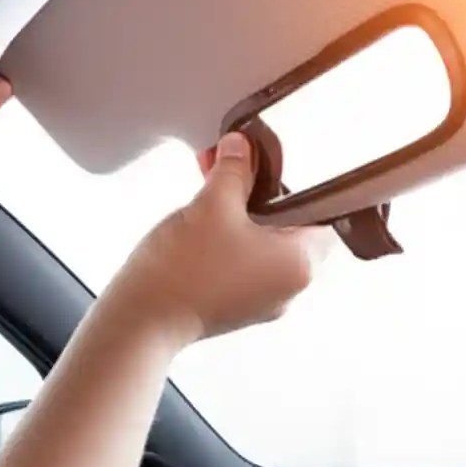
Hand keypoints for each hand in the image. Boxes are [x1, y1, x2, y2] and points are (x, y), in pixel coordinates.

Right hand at [108, 131, 332, 343]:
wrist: (141, 318)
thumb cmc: (185, 271)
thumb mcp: (214, 204)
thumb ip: (234, 170)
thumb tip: (242, 148)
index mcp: (300, 265)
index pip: (323, 215)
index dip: (302, 183)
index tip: (277, 164)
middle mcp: (288, 287)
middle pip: (289, 227)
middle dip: (260, 192)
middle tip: (238, 167)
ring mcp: (260, 299)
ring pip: (262, 243)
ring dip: (241, 212)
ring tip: (213, 183)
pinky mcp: (233, 303)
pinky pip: (241, 261)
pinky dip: (229, 236)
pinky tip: (203, 213)